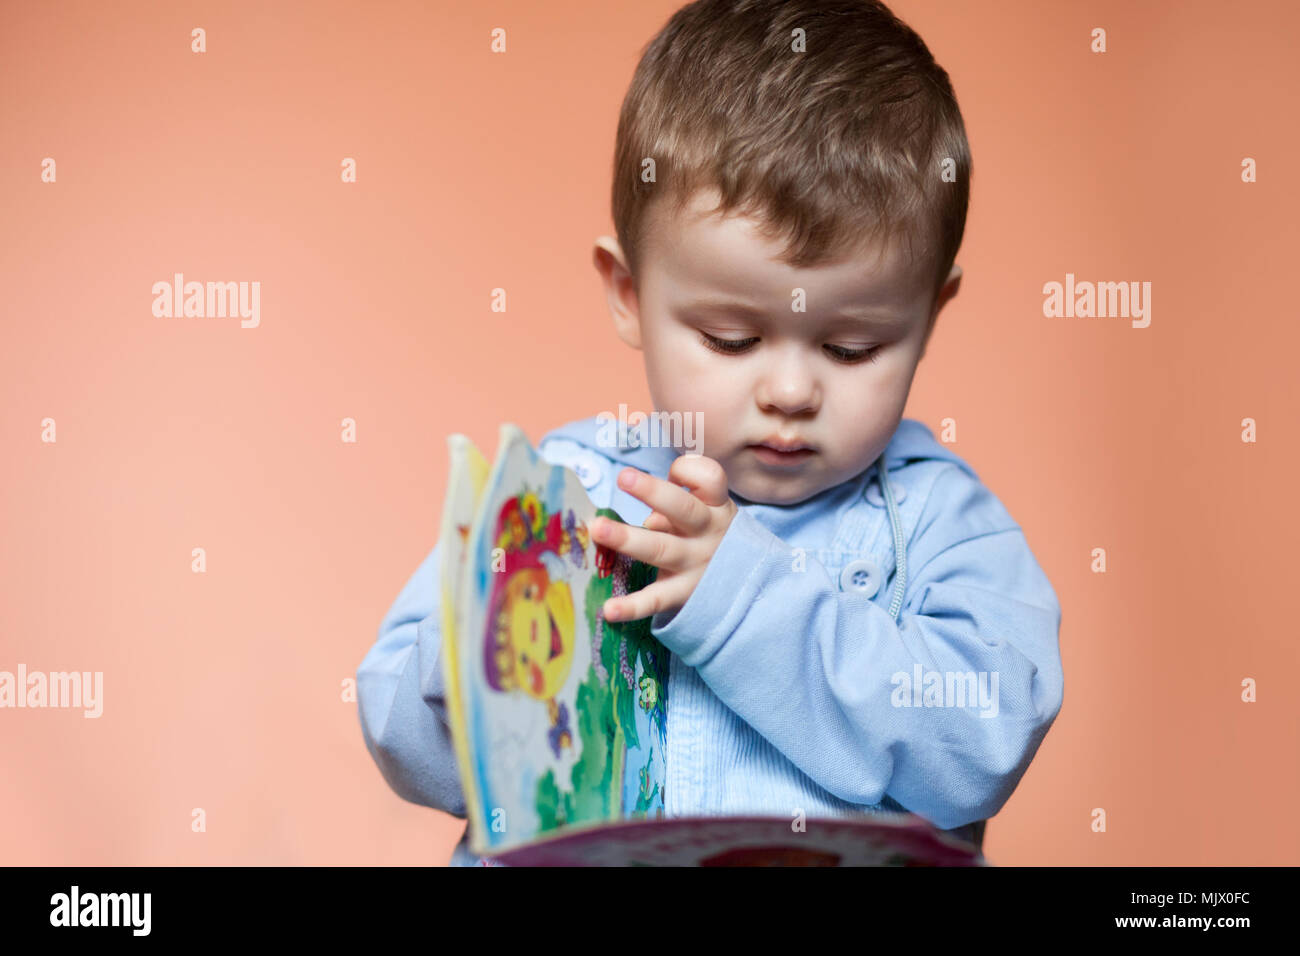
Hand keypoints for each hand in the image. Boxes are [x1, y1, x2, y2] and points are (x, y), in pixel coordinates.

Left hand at [589, 454, 737, 621]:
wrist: (743, 583)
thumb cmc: (710, 534)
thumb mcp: (709, 511)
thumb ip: (679, 503)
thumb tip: (651, 518)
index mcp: (715, 506)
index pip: (709, 478)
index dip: (688, 471)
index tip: (673, 471)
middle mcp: (708, 533)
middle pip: (682, 509)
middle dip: (652, 492)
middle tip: (623, 477)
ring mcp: (695, 564)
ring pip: (661, 549)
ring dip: (628, 538)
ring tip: (598, 529)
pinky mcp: (682, 593)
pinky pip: (656, 599)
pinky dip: (632, 606)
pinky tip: (609, 610)